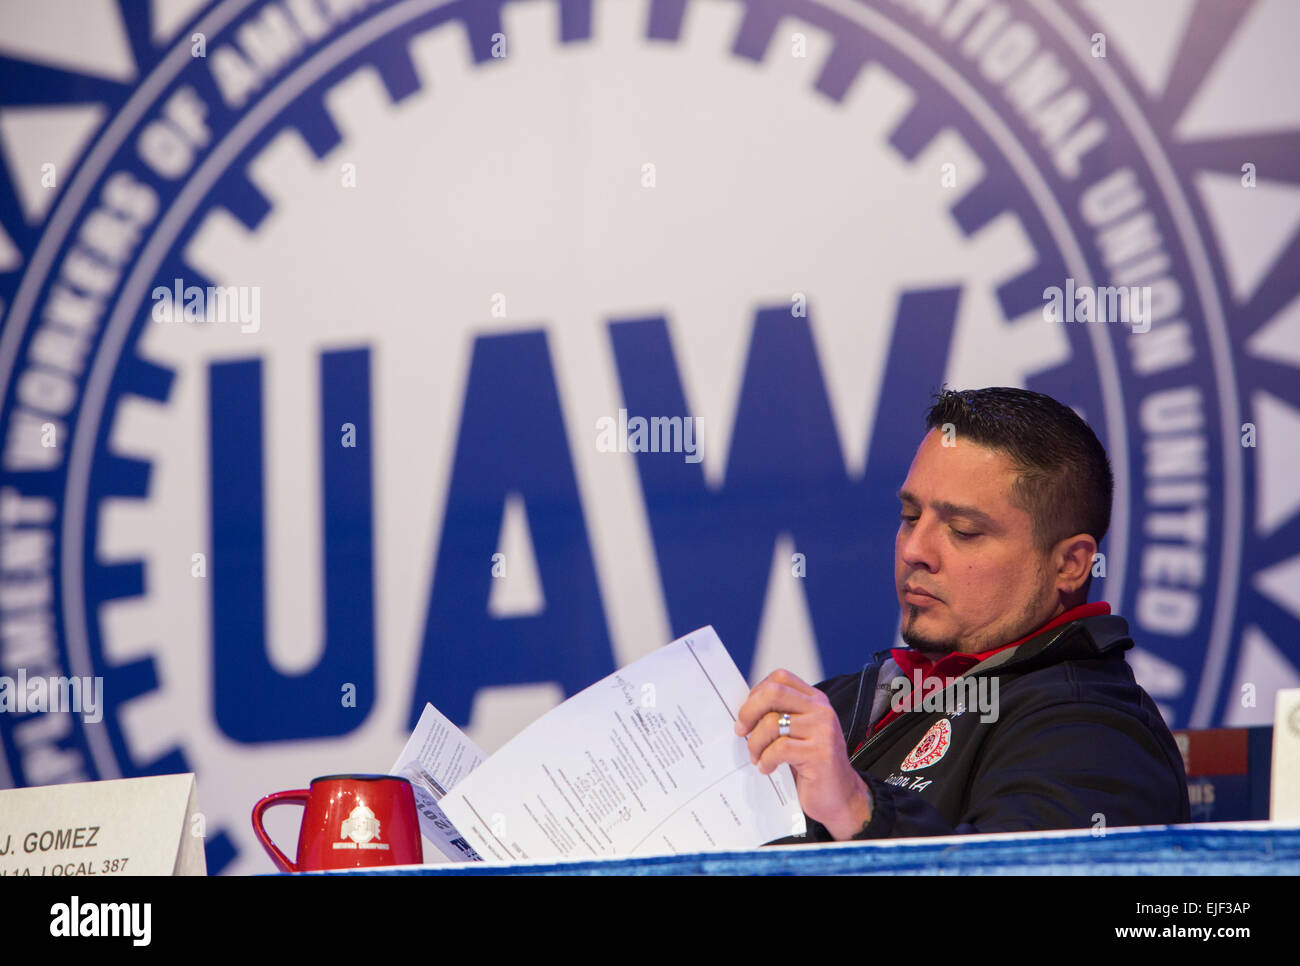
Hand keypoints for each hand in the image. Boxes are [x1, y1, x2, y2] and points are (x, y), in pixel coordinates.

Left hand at [734, 668, 872, 839]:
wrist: (841, 797)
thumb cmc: (812, 765)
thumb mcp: (799, 733)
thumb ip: (780, 716)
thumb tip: (744, 712)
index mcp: (816, 700)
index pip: (781, 678)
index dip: (757, 692)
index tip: (747, 714)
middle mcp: (821, 711)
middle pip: (774, 693)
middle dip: (749, 711)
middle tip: (741, 730)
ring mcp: (823, 731)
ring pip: (772, 724)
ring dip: (755, 743)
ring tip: (756, 757)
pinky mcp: (820, 754)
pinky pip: (779, 749)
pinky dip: (766, 760)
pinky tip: (767, 768)